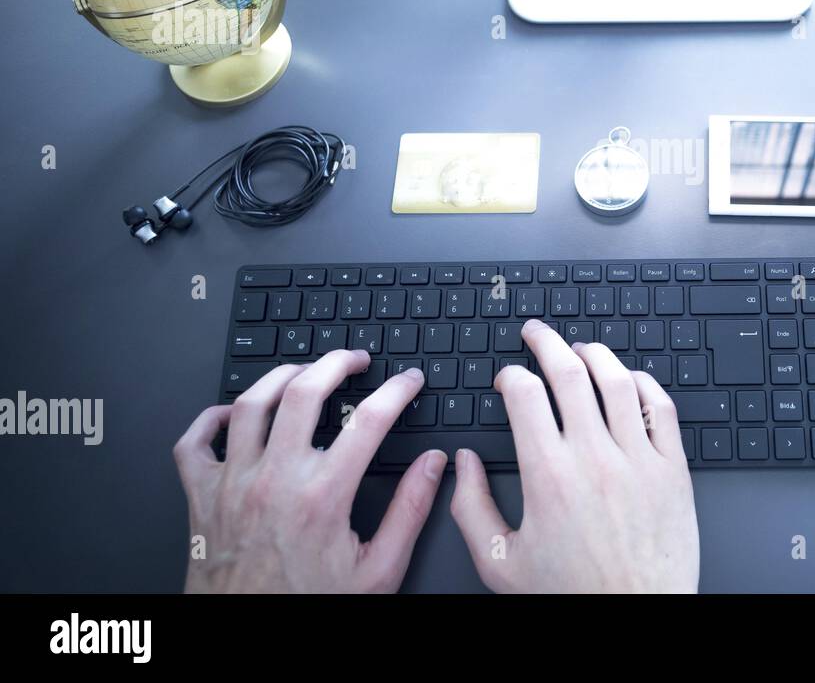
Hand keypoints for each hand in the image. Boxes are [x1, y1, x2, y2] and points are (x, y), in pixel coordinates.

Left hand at [174, 349, 444, 592]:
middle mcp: (274, 481)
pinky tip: (232, 413)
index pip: (369, 419)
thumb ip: (410, 512)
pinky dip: (210, 418)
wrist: (246, 642)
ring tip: (303, 371)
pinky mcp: (200, 499)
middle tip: (354, 360)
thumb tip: (434, 466)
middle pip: (303, 391)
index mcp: (322, 497)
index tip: (408, 381)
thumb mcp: (378, 571)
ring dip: (280, 377)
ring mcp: (232, 486)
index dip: (396, 390)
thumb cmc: (307, 607)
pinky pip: (193, 442)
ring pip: (250, 403)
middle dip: (335, 362)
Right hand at [450, 319, 698, 592]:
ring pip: (618, 382)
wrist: (636, 618)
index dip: (511, 375)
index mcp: (548, 476)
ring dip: (596, 355)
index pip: (525, 395)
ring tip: (581, 348)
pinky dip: (645, 384)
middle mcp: (594, 458)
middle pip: (570, 374)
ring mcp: (638, 460)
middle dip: (548, 343)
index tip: (508, 377)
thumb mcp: (500, 562)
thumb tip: (462, 465)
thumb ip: (471, 508)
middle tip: (537, 333)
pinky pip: (662, 410)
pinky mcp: (673, 471)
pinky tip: (631, 380)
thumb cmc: (573, 597)